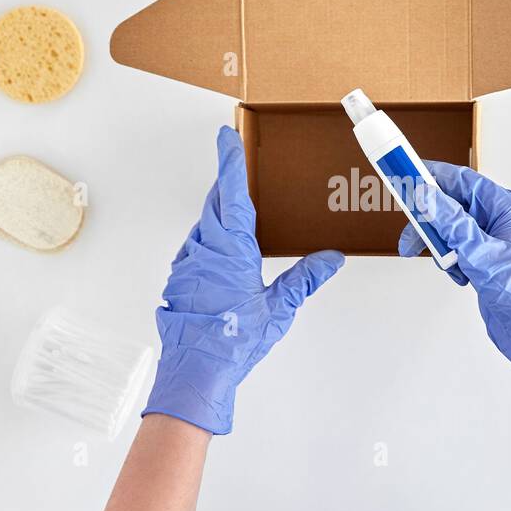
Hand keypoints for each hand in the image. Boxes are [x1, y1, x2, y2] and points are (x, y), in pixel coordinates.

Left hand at [143, 126, 344, 433]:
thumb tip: (331, 259)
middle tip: (236, 171)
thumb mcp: (279, 308)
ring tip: (237, 218)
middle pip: (215, 205)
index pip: (231, 192)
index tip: (226, 137)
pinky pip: (195, 250)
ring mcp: (187, 264)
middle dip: (227, 186)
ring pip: (203, 228)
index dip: (230, 161)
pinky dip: (209, 244)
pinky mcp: (179, 281)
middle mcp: (203, 249)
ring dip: (218, 218)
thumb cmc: (234, 341)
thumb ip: (305, 279)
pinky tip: (222, 259)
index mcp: (230, 248)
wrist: (196, 372)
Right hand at [399, 162, 510, 399]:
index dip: (433, 177)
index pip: (462, 181)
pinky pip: (455, 250)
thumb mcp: (481, 254)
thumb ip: (451, 222)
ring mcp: (491, 241)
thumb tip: (426, 195)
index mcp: (505, 209)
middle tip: (412, 235)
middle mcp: (499, 220)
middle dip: (431, 221)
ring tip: (448, 265)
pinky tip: (460, 277)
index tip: (406, 176)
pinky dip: (450, 262)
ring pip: (450, 230)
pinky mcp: (484, 260)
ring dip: (441, 246)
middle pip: (451, 205)